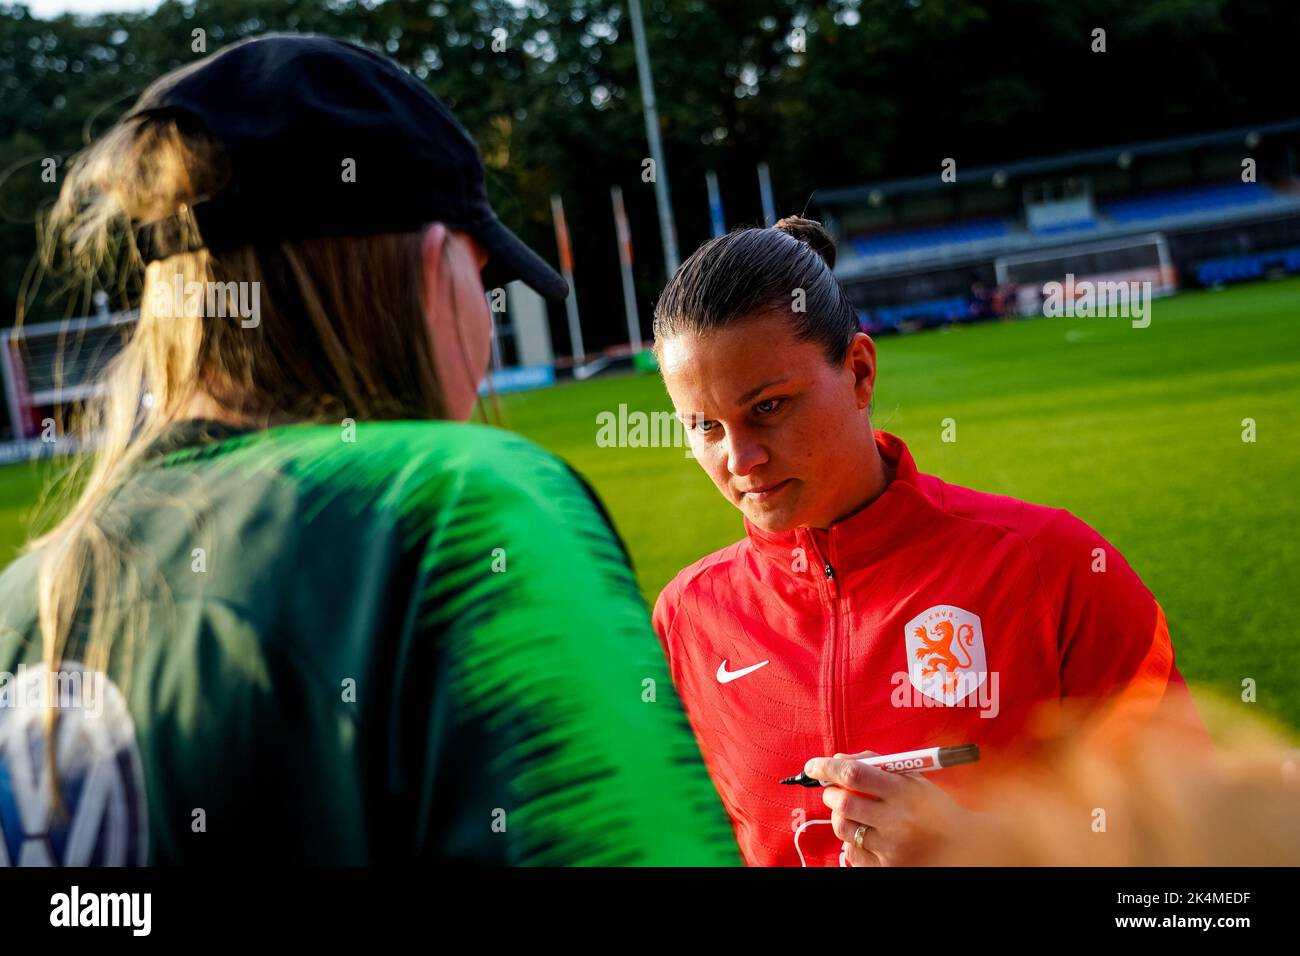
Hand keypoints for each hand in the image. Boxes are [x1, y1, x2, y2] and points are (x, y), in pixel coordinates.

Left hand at [803, 750, 976, 866]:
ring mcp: (891, 848)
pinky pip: (851, 852)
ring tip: (852, 811)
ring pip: (843, 828)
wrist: (963, 847)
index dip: (827, 767)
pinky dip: (851, 840)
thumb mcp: (914, 778)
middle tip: (834, 790)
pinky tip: (866, 833)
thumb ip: (877, 764)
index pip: (855, 774)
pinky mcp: (886, 868)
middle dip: (831, 793)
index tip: (813, 766)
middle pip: (844, 802)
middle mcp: (898, 821)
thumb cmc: (933, 807)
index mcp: (906, 793)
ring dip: (839, 815)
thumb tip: (836, 760)